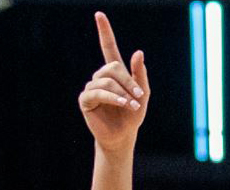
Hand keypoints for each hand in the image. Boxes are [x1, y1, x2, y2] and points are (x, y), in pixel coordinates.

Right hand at [80, 12, 149, 152]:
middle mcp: (101, 77)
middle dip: (129, 81)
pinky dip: (112, 98)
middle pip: (113, 67)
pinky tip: (122, 104)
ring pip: (107, 81)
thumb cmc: (133, 115)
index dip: (104, 31)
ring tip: (132, 105)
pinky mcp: (86, 100)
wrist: (123, 136)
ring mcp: (92, 87)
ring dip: (122, 93)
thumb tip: (138, 52)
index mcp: (115, 72)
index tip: (99, 14)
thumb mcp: (143, 94)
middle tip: (139, 97)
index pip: (108, 47)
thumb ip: (140, 73)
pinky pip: (98, 92)